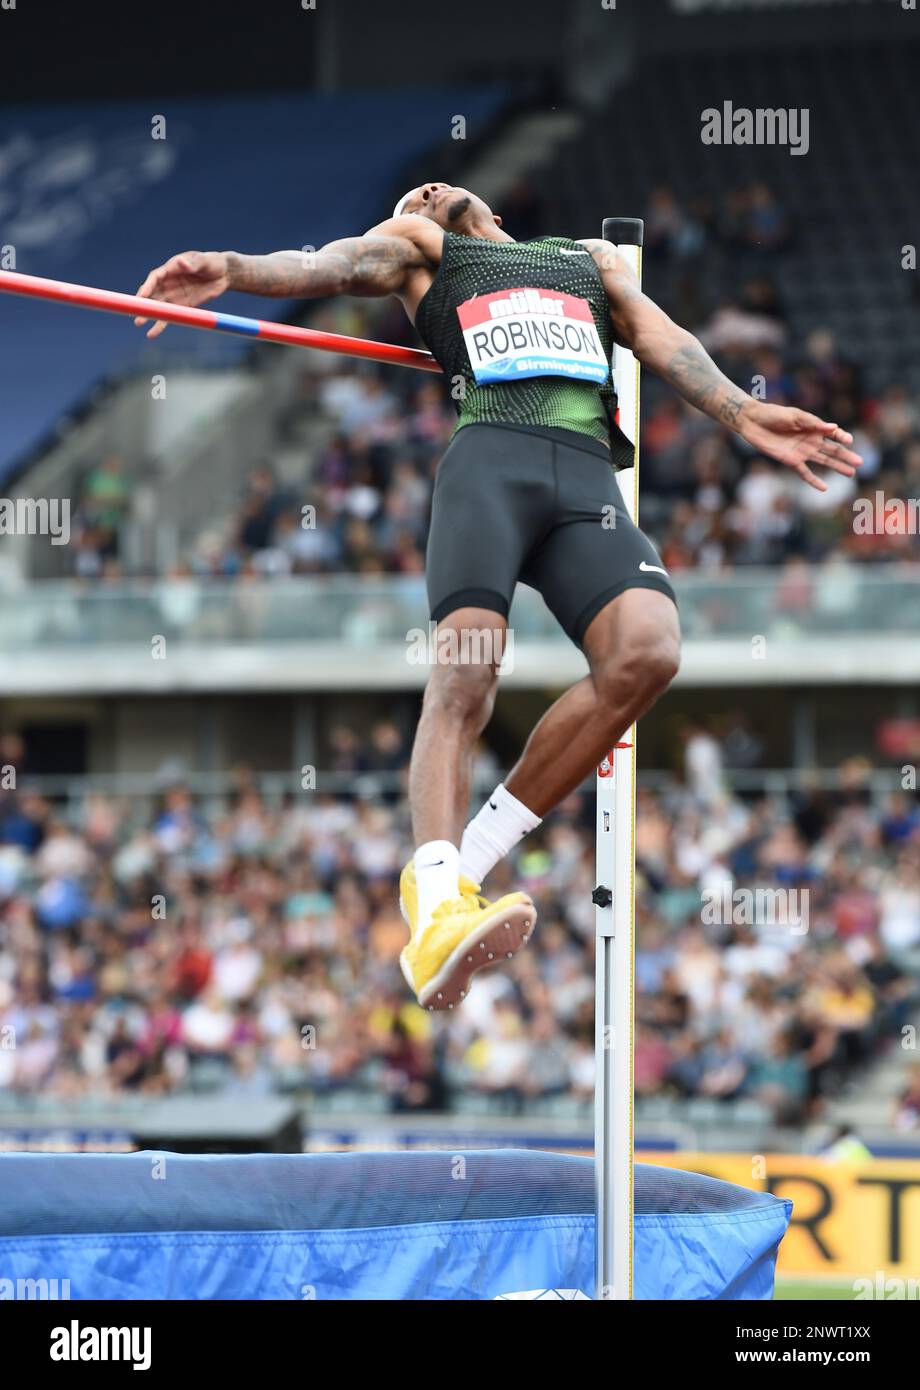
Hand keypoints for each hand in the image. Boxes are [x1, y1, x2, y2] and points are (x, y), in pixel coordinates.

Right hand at [134, 251, 231, 338]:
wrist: (224, 275)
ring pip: (158, 307)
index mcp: (172, 268)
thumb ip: (193, 263)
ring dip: (149, 315)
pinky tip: (152, 334)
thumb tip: (181, 263)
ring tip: (138, 323)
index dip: (148, 286)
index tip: (143, 295)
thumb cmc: (212, 262)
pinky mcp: (182, 306)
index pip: (156, 277)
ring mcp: (174, 295)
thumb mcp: (204, 261)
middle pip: (152, 293)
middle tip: (134, 311)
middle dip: (143, 302)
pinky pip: (170, 317)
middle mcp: (169, 282)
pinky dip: (161, 325)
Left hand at [740, 403, 862, 491]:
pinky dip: (813, 481)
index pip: (833, 433)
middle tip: (860, 463)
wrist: (754, 422)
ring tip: (851, 473)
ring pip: (824, 461)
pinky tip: (824, 488)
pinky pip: (804, 473)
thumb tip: (833, 428)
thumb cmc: (774, 414)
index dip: (842, 437)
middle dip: (846, 456)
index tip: (849, 441)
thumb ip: (813, 423)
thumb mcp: (795, 416)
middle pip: (832, 450)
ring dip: (837, 467)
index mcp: (814, 427)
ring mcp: (802, 452)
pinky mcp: (791, 461)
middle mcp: (811, 440)